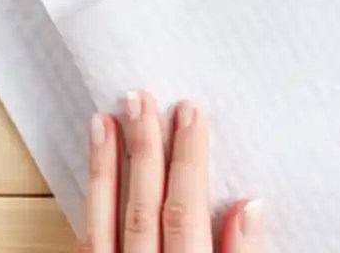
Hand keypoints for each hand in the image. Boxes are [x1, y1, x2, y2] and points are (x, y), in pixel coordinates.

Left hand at [81, 93, 265, 252]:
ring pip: (108, 217)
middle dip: (144, 148)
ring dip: (106, 166)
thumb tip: (250, 206)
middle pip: (145, 204)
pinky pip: (89, 239)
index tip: (191, 113)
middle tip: (142, 100)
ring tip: (104, 119)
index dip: (188, 158)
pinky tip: (93, 171)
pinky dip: (91, 201)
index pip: (186, 208)